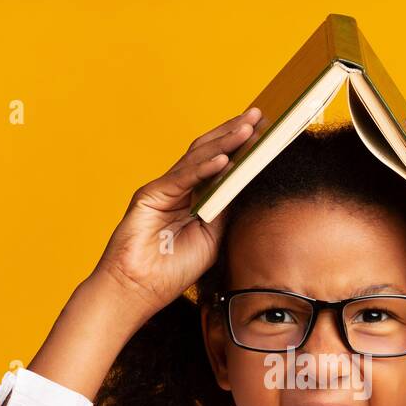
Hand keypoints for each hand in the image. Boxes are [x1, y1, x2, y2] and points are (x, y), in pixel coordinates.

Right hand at [94, 106, 262, 315]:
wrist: (137, 290)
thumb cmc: (171, 271)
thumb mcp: (212, 239)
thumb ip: (224, 211)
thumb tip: (245, 184)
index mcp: (194, 198)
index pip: (221, 165)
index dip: (242, 147)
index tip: (267, 132)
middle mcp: (179, 188)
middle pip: (210, 152)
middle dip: (235, 133)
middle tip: (260, 116)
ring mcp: (164, 189)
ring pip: (198, 158)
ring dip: (225, 142)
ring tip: (249, 128)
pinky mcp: (150, 195)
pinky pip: (183, 177)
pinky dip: (204, 168)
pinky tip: (224, 160)